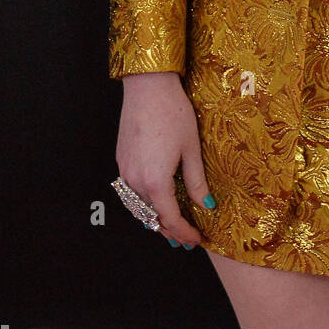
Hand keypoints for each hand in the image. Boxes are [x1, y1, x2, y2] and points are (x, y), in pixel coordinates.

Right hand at [116, 72, 212, 247]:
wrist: (148, 87)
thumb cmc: (173, 113)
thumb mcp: (191, 149)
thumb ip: (197, 181)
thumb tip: (207, 205)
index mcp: (156, 182)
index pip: (170, 219)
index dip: (184, 233)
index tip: (196, 239)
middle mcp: (136, 181)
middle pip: (151, 218)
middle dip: (169, 231)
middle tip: (185, 240)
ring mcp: (125, 171)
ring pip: (139, 207)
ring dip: (155, 219)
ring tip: (172, 227)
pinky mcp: (122, 160)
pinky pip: (131, 192)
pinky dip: (144, 204)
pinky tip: (155, 202)